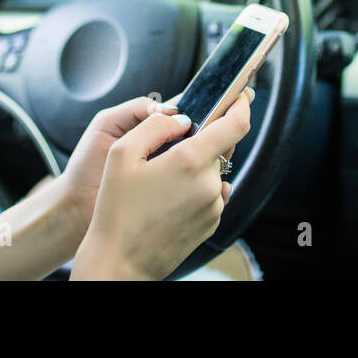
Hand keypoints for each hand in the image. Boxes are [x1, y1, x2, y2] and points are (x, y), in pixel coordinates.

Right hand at [71, 87, 254, 279]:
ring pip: (213, 171)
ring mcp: (213, 207)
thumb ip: (155, 125)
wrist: (120, 262)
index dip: (240, 104)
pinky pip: (209, 194)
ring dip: (196, 166)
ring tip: (161, 179)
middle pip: (220, 147)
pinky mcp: (210, 224)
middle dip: (202, 140)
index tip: (240, 95)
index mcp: (190, 162)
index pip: (235, 124)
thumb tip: (182, 119)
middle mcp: (209, 185)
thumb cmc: (116, 210)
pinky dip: (195, 188)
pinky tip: (167, 198)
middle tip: (170, 146)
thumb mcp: (121, 153)